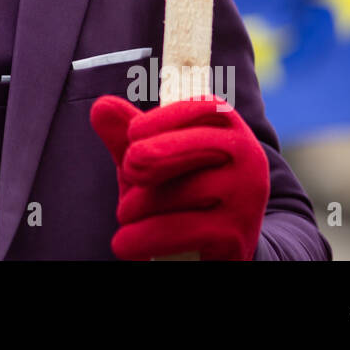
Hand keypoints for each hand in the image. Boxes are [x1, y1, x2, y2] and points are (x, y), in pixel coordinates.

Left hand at [90, 94, 268, 260]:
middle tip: (128, 169)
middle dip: (152, 157)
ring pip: (180, 193)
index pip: (204, 109)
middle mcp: (248, 158)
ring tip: (126, 214)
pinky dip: (143, 238)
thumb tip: (102, 107)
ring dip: (138, 206)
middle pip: (193, 148)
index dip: (164, 119)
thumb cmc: (182, 190)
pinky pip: (180, 231)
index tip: (133, 133)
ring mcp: (245, 197)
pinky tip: (124, 243)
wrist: (220, 243)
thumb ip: (128, 137)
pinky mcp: (235, 235)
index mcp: (229, 129)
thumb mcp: (155, 160)